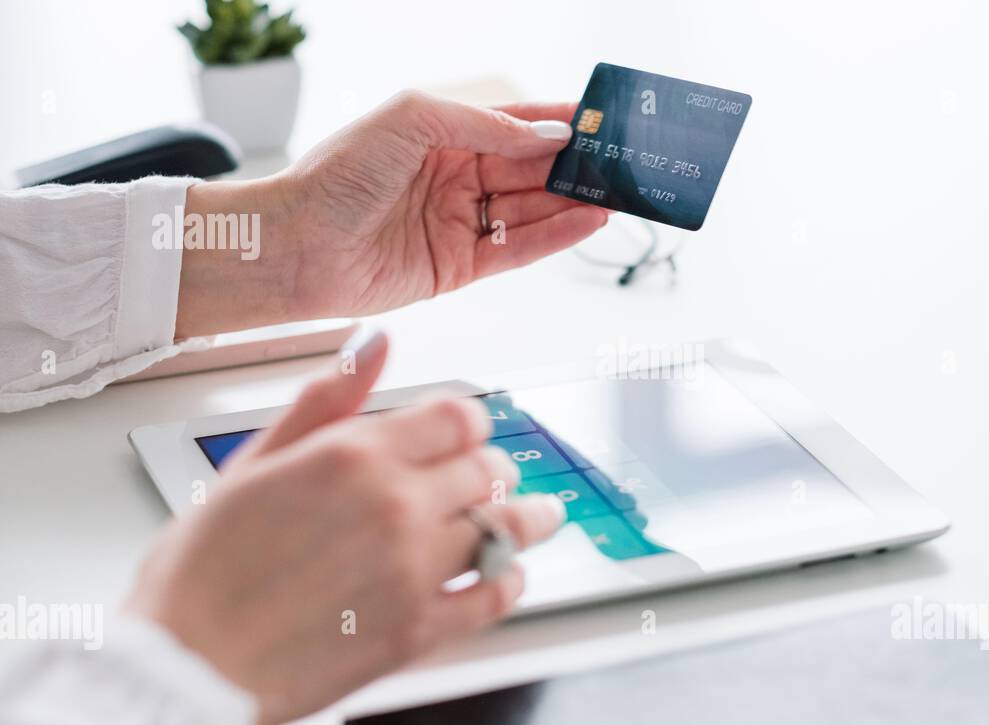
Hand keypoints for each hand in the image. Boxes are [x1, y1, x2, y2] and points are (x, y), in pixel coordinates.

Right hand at [123, 331, 565, 724]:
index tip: (466, 431)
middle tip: (490, 476)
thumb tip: (374, 343)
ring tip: (543, 515)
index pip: (458, 416)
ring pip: (506, 527)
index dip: (468, 421)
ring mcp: (414, 570)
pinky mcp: (420, 630)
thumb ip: (324, 399)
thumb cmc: (201, 572)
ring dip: (530, 517)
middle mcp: (396, 506)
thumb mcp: (253, 463)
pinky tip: (510, 575)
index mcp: (355, 456)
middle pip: (486, 468)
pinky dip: (512, 582)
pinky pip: (496, 597)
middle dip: (490, 468)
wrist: (184, 667)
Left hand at [176, 91, 606, 336]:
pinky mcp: (458, 268)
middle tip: (621, 162)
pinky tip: (588, 220)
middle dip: (575, 166)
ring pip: (531, 210)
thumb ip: (484, 125)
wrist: (295, 244)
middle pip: (530, 170)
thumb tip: (546, 137)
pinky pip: (517, 250)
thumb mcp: (413, 120)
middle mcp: (454, 178)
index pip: (513, 125)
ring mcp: (458, 223)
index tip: (598, 122)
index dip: (556, 124)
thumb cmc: (336, 174)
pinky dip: (555, 236)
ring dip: (574, 201)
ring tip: (618, 193)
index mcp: (441, 135)